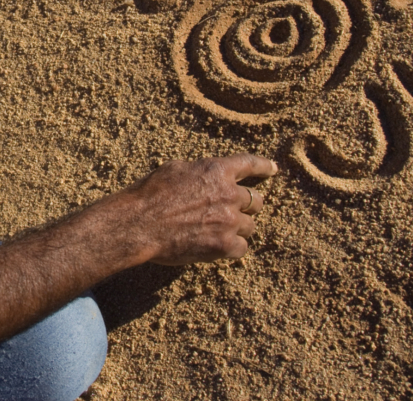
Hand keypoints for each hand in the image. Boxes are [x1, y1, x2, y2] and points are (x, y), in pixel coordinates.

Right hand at [125, 153, 277, 264]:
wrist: (139, 224)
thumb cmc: (150, 194)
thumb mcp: (175, 169)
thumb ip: (199, 171)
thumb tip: (206, 176)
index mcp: (216, 170)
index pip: (250, 164)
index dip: (264, 166)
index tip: (273, 169)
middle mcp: (229, 194)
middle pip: (256, 200)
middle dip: (247, 205)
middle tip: (232, 212)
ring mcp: (229, 221)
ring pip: (250, 226)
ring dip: (238, 228)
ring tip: (218, 231)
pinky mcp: (224, 245)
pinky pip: (242, 248)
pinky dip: (232, 247)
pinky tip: (217, 247)